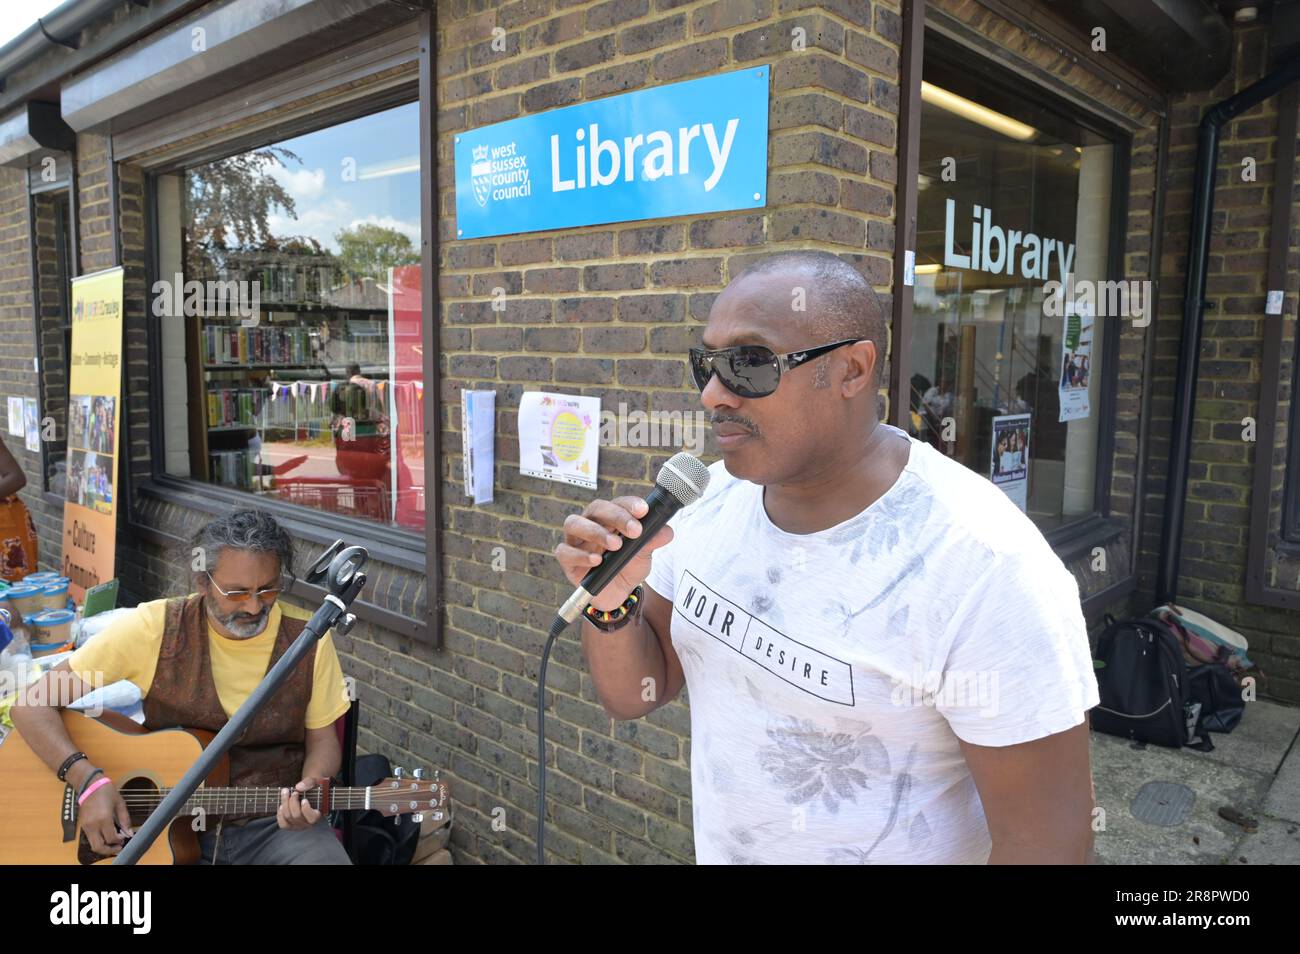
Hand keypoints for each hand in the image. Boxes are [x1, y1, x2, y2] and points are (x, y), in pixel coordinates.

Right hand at [80, 778, 132, 855]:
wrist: (90, 785)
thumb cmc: (106, 792)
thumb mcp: (120, 804)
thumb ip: (125, 819)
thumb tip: (129, 832)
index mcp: (104, 818)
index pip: (111, 838)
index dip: (119, 841)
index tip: (124, 838)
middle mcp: (93, 824)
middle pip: (98, 847)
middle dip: (109, 850)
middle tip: (118, 847)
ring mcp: (86, 826)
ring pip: (93, 845)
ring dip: (103, 847)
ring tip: (113, 843)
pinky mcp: (83, 825)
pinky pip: (90, 838)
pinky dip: (98, 841)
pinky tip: (106, 836)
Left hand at [277, 778, 322, 829]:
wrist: (308, 793)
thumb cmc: (313, 788)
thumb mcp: (315, 782)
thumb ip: (309, 783)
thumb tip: (298, 787)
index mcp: (317, 815)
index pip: (312, 818)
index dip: (306, 810)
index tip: (304, 799)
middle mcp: (308, 823)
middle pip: (297, 816)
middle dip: (293, 802)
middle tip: (294, 792)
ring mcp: (298, 826)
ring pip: (288, 817)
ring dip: (285, 804)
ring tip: (285, 793)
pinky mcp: (290, 826)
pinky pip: (282, 824)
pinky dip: (280, 814)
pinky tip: (281, 805)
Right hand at [555, 496, 673, 611]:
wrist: (617, 594)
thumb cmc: (627, 567)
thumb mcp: (643, 555)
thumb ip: (652, 541)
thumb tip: (667, 531)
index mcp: (610, 517)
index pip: (617, 503)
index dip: (629, 504)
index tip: (644, 510)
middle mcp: (590, 523)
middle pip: (596, 508)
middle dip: (616, 516)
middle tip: (635, 531)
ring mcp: (576, 540)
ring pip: (574, 523)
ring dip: (595, 532)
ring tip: (615, 545)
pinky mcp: (566, 559)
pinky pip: (565, 552)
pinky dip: (580, 555)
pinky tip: (597, 561)